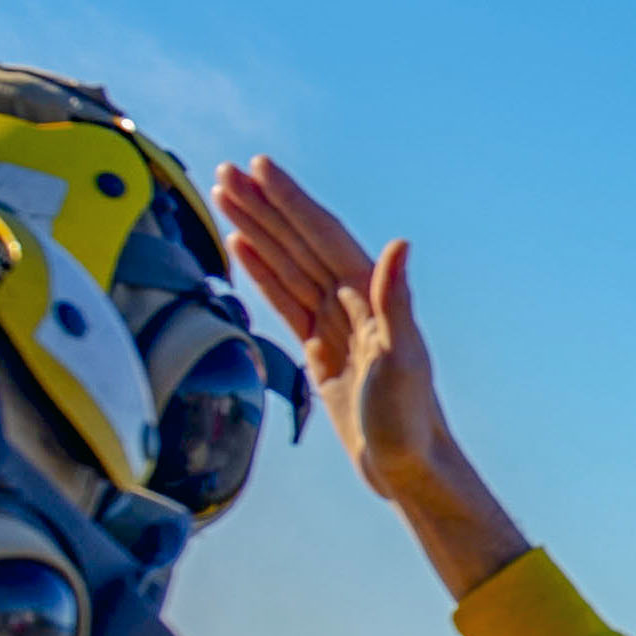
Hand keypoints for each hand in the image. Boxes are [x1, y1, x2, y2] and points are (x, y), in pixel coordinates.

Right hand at [210, 157, 531, 598]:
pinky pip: (286, 298)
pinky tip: (244, 246)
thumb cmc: (410, 419)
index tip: (259, 168)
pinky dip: (263, 269)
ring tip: (225, 196)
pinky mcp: (321, 348)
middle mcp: (353, 300)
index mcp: (370, 295)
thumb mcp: (403, 360)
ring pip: (288, 263)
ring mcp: (335, 322)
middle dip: (263, 205)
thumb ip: (396, 301)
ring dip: (258, 229)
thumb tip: (401, 245)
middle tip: (226, 172)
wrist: (407, 467)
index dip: (290, 201)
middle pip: (299, 240)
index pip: (322, 234)